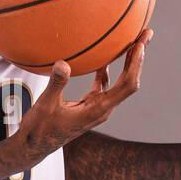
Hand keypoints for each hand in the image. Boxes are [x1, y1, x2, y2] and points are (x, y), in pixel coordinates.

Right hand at [0, 29, 152, 179]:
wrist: (35, 146)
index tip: (140, 45)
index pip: (127, 85)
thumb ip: (56, 84)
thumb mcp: (46, 104)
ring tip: (133, 40)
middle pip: (129, 80)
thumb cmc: (40, 129)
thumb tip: (63, 63)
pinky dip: (107, 70)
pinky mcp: (90, 105)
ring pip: (119, 82)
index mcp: (98, 110)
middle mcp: (103, 109)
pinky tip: (106, 56)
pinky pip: (104, 84)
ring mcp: (98, 107)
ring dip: (127, 62)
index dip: (136, 65)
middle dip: (138, 57)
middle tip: (146, 34)